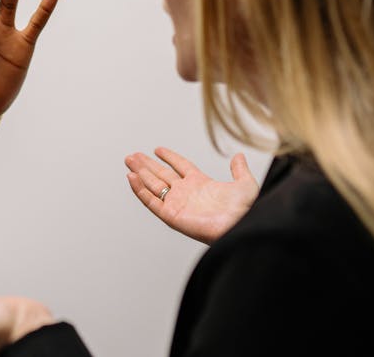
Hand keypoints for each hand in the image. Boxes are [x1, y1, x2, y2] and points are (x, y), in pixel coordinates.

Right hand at [125, 147, 259, 244]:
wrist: (241, 225)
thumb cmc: (245, 209)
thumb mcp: (245, 184)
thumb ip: (239, 169)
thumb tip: (239, 156)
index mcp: (201, 184)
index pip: (180, 166)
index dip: (169, 157)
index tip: (157, 149)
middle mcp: (186, 193)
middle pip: (161, 174)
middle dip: (147, 165)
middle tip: (132, 156)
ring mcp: (177, 203)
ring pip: (153, 185)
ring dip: (140, 173)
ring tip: (128, 161)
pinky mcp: (171, 215)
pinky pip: (151, 201)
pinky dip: (140, 190)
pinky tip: (132, 178)